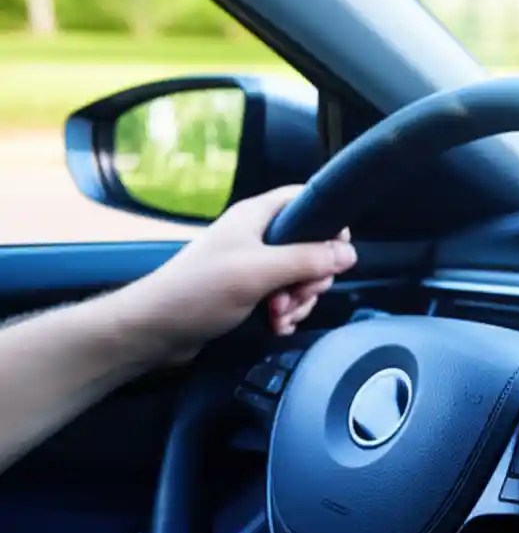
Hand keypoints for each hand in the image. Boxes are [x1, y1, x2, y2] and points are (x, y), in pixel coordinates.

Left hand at [122, 186, 356, 363]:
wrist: (154, 331)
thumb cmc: (199, 292)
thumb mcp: (259, 272)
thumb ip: (308, 260)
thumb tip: (350, 254)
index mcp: (257, 216)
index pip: (307, 201)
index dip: (329, 224)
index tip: (334, 256)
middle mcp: (258, 236)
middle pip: (312, 247)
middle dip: (312, 278)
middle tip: (294, 296)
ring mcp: (254, 265)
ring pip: (301, 277)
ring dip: (299, 301)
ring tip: (278, 317)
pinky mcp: (249, 292)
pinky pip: (285, 298)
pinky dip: (286, 314)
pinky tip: (275, 326)